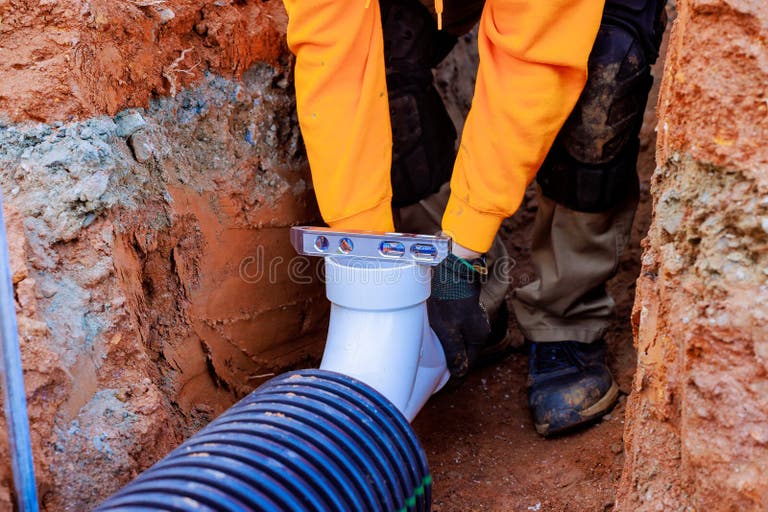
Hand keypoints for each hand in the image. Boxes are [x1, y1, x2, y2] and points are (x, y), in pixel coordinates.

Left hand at [427, 253, 490, 377]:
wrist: (451, 265)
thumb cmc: (448, 297)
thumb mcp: (448, 329)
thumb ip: (453, 352)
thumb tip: (458, 374)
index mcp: (478, 336)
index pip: (467, 366)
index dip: (454, 379)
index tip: (441, 389)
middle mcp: (479, 328)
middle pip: (464, 354)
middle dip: (451, 365)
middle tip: (433, 376)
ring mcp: (473, 317)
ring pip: (460, 341)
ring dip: (448, 350)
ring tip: (432, 358)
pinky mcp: (463, 308)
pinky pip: (456, 330)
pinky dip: (447, 337)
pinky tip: (435, 337)